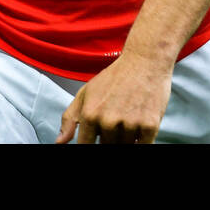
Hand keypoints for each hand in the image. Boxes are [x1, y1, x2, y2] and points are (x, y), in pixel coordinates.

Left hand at [55, 50, 173, 143]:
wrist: (143, 62)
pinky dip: (142, 140)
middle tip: (116, 116)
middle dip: (110, 137)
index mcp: (90, 115)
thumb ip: (70, 118)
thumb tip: (59, 142)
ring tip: (128, 115)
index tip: (95, 138)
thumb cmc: (114, 78)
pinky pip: (144, 146)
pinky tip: (139, 123)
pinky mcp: (150, 126)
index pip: (86, 145)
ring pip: (125, 146)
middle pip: (107, 146)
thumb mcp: (85, 93)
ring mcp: (130, 124)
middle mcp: (108, 121)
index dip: (89, 145)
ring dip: (126, 136)